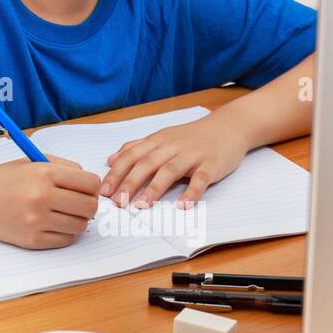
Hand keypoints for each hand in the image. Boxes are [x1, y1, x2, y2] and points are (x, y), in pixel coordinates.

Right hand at [0, 156, 101, 248]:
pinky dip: (64, 233)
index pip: (90, 183)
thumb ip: (64, 168)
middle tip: (77, 203)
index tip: (85, 189)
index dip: (92, 187)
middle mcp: (42, 197)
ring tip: (63, 213)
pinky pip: (66, 240)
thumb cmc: (4, 179)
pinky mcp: (32, 240)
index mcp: (44, 173)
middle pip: (90, 207)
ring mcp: (37, 221)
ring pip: (81, 226)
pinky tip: (52, 224)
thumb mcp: (32, 163)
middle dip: (88, 205)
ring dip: (77, 220)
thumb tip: (92, 186)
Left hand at [101, 113, 251, 209]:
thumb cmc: (191, 136)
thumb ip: (136, 147)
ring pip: (170, 171)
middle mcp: (171, 146)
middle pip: (146, 164)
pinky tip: (183, 206)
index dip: (117, 173)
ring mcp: (192, 155)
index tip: (104, 191)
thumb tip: (111, 159)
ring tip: (142, 206)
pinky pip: (200, 179)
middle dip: (130, 183)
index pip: (131, 156)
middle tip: (117, 202)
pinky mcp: (211, 164)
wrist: (228, 127)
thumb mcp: (161, 137)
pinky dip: (191, 192)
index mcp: (157, 141)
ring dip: (154, 189)